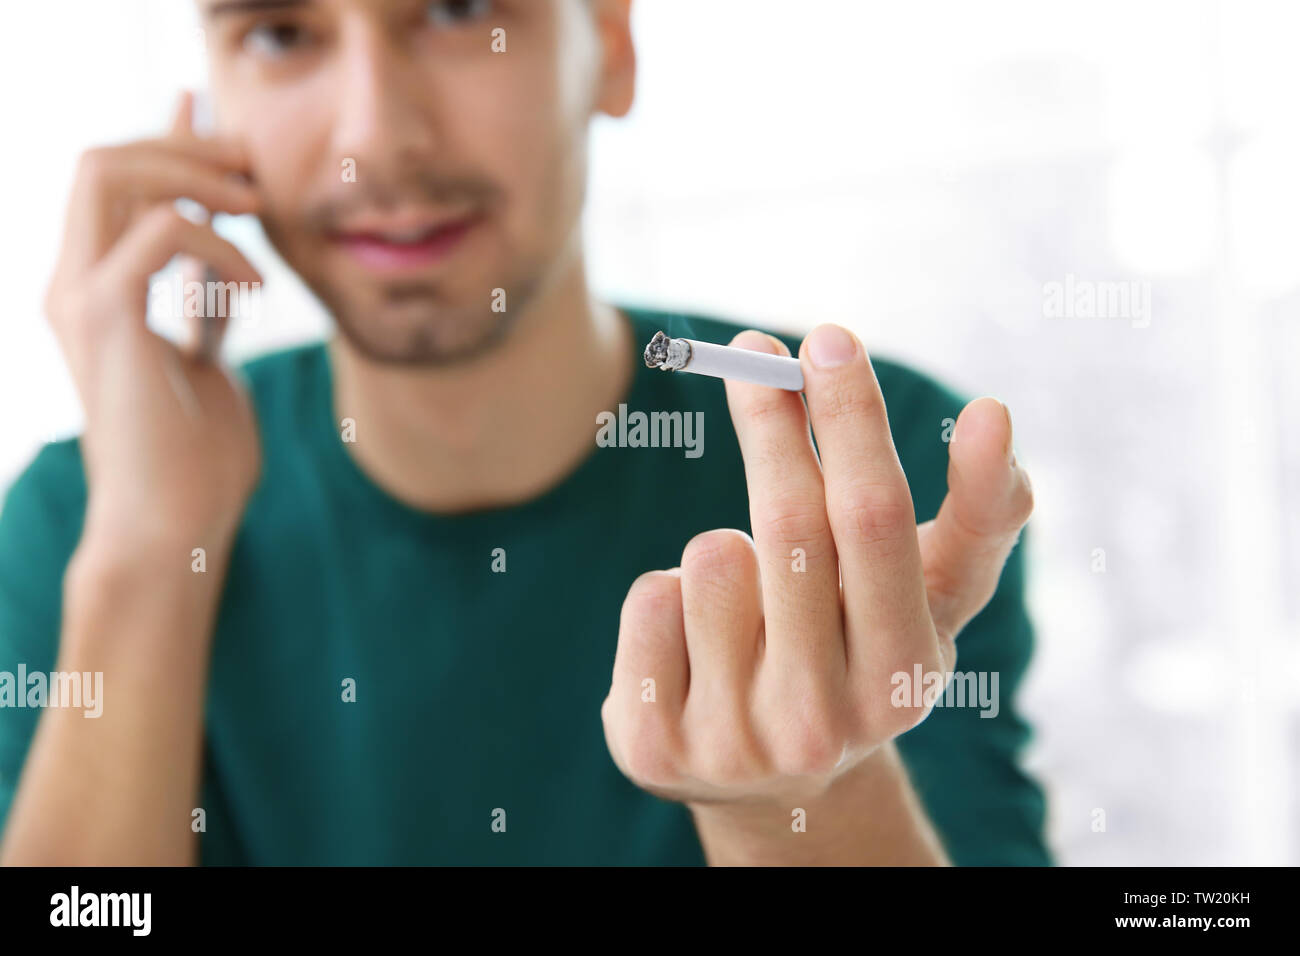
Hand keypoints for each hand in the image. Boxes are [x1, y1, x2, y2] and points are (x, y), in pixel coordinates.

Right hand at [45, 92, 263, 548]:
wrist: (176, 526)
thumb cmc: (196, 458)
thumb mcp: (208, 357)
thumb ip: (205, 301)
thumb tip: (224, 257)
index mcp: (96, 291)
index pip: (115, 186)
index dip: (169, 144)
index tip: (231, 137)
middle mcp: (74, 283)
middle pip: (105, 159)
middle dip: (186, 146)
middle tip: (255, 171)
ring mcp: (80, 298)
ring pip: (108, 170)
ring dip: (193, 172)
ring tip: (257, 207)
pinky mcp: (105, 318)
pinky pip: (155, 231)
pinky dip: (215, 243)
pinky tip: (253, 286)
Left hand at [601, 324, 1033, 810]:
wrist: (768, 777)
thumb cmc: (856, 652)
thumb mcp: (928, 601)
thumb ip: (979, 516)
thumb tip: (997, 416)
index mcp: (903, 672)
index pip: (877, 521)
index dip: (853, 422)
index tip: (832, 337)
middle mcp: (824, 717)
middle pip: (790, 521)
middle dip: (772, 417)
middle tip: (757, 347)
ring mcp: (736, 738)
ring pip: (713, 555)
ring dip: (724, 545)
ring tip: (747, 599)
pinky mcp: (655, 744)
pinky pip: (651, 600)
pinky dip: (669, 595)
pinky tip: (693, 645)